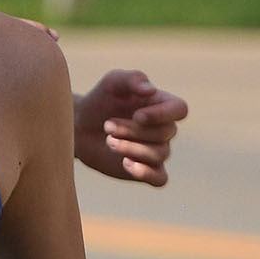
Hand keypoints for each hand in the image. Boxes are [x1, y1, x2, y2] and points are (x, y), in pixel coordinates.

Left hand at [74, 70, 187, 186]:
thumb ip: (132, 79)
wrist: (80, 125)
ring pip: (159, 154)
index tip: (137, 115)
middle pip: (165, 133)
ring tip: (108, 140)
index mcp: (162, 105)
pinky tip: (125, 163)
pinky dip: (146, 173)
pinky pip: (160, 179)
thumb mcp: (112, 82)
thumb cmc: (100, 100)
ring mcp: (156, 151)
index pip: (180, 109)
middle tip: (107, 125)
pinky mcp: (146, 170)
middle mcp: (163, 129)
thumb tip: (151, 90)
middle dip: (133, 130)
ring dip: (131, 147)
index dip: (163, 114)